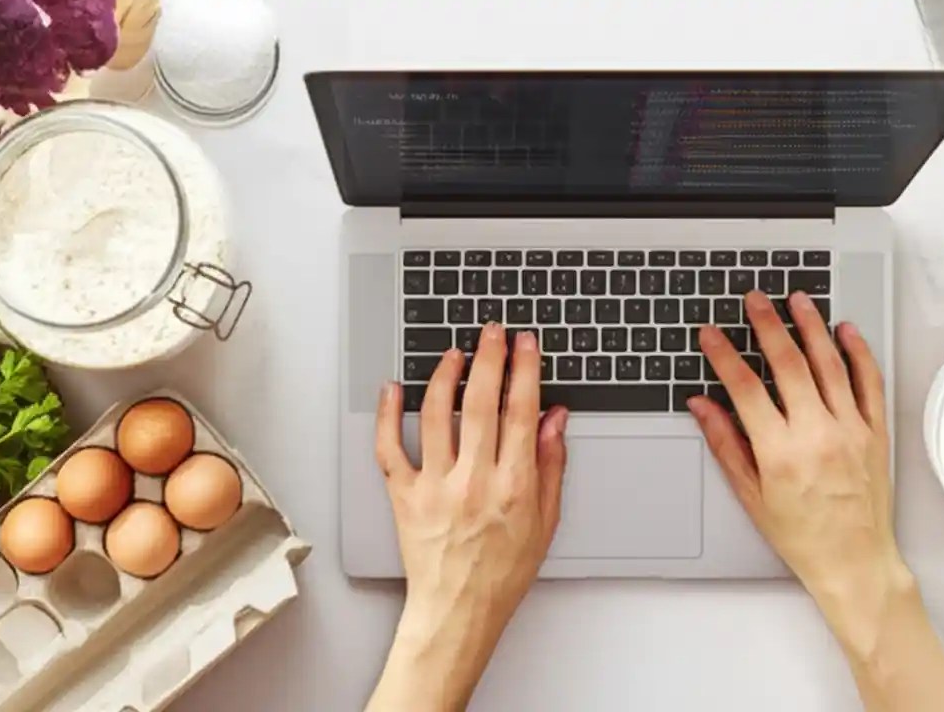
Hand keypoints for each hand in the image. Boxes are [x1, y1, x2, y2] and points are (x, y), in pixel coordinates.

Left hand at [369, 323, 568, 710]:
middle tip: (492, 332)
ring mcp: (435, 486)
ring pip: (437, 415)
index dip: (525, 370)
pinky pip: (390, 447)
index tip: (526, 343)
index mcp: (513, 486)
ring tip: (454, 353)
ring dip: (445, 375)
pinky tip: (394, 388)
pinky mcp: (404, 496)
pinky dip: (388, 414)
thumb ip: (550, 465)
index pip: (521, 412)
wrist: (458, 611)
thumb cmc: (502, 572)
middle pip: (481, 403)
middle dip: (489, 358)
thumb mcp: (545, 522)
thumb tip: (554, 419)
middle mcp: (473, 481)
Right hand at [690, 291, 905, 639]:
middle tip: (754, 299)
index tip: (711, 334)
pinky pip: (869, 383)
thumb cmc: (801, 535)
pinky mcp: (875, 433)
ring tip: (797, 300)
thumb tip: (702, 406)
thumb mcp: (750, 495)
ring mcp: (851, 431)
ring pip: (830, 365)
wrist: (854, 561)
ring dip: (812, 326)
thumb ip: (726, 444)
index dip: (724, 355)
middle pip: (789, 364)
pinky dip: (857, 353)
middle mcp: (818, 435)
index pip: (745, 388)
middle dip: (767, 325)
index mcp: (780, 452)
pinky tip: (845, 331)